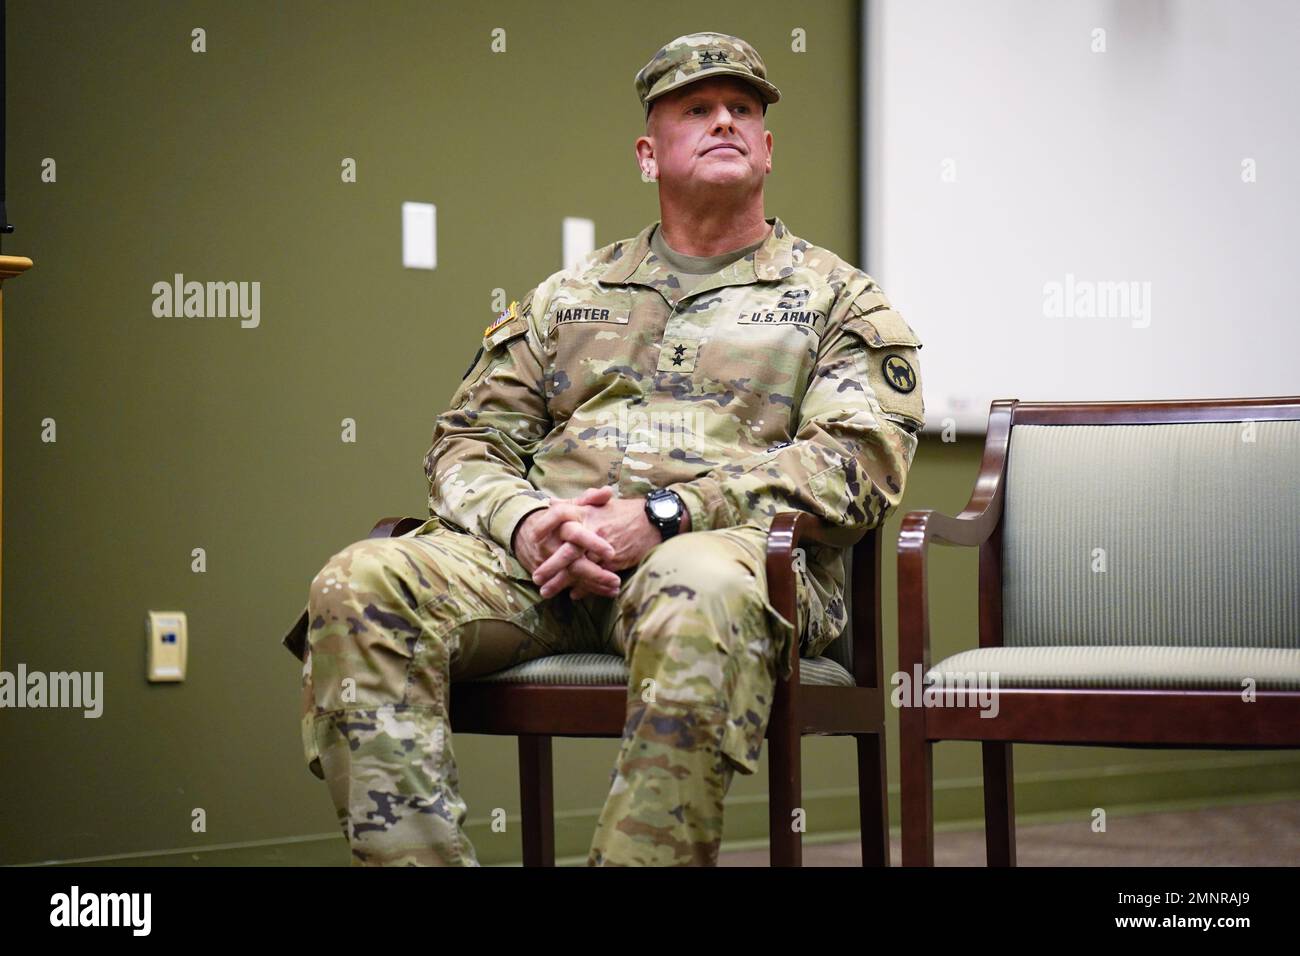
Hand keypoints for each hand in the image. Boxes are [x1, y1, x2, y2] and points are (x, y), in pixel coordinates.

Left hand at [532, 487, 689, 598]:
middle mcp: (592, 529)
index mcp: (586, 513)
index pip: (558, 520)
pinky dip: (585, 587)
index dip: (543, 530)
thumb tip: (550, 503)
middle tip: (536, 579)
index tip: (531, 544)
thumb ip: (573, 504)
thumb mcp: (598, 503)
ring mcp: (603, 547)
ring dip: (562, 582)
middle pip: (566, 551)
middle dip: (550, 567)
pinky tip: (574, 594)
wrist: (653, 519)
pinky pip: (596, 576)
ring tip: (547, 593)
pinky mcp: (615, 560)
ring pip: (579, 568)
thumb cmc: (625, 511)